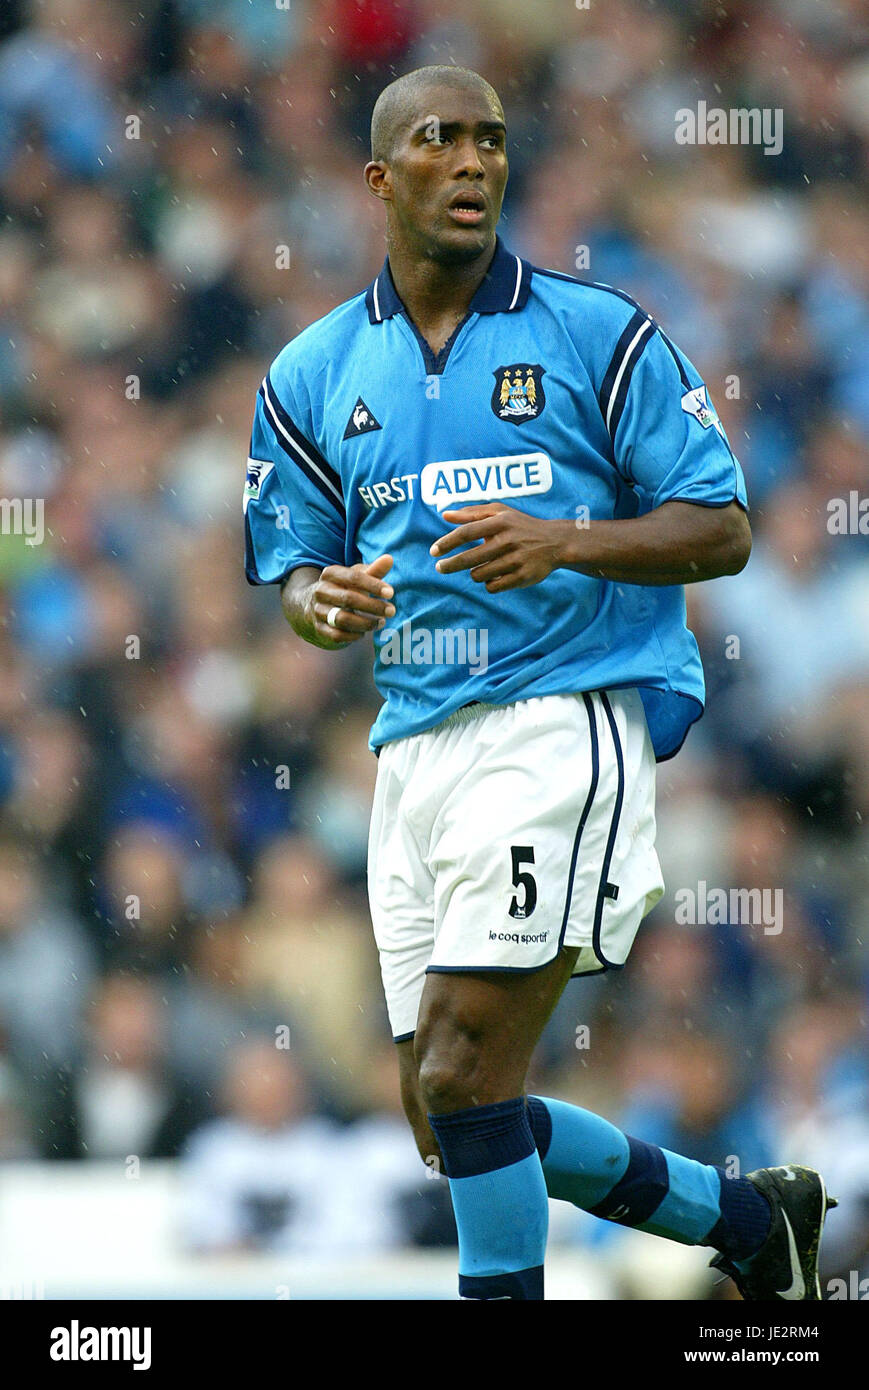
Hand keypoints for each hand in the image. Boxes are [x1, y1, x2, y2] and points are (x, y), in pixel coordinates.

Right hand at [307, 554, 394, 645]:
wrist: (316, 607)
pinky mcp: (319, 629)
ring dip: (365, 623)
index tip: (391, 593)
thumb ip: (374, 570)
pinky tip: (364, 632)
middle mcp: (321, 591)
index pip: (353, 577)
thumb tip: (389, 559)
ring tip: (381, 622)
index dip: (373, 585)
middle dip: (373, 606)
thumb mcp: (357, 577)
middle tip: (391, 611)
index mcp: (330, 574)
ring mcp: (318, 610)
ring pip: (342, 619)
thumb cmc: (344, 588)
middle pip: (348, 598)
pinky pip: (337, 635)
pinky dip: (353, 635)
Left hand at [430, 506, 564, 591]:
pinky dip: (488, 584)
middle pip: (469, 558)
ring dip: (475, 573)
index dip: (447, 543)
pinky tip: (493, 577)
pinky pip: (493, 587)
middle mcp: (508, 541)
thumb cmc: (520, 525)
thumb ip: (471, 513)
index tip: (433, 551)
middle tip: (440, 568)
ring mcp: (516, 560)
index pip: (466, 533)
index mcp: (500, 522)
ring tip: (480, 567)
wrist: (555, 542)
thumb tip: (444, 515)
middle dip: (450, 565)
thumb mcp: (500, 512)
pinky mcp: (523, 577)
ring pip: (480, 574)